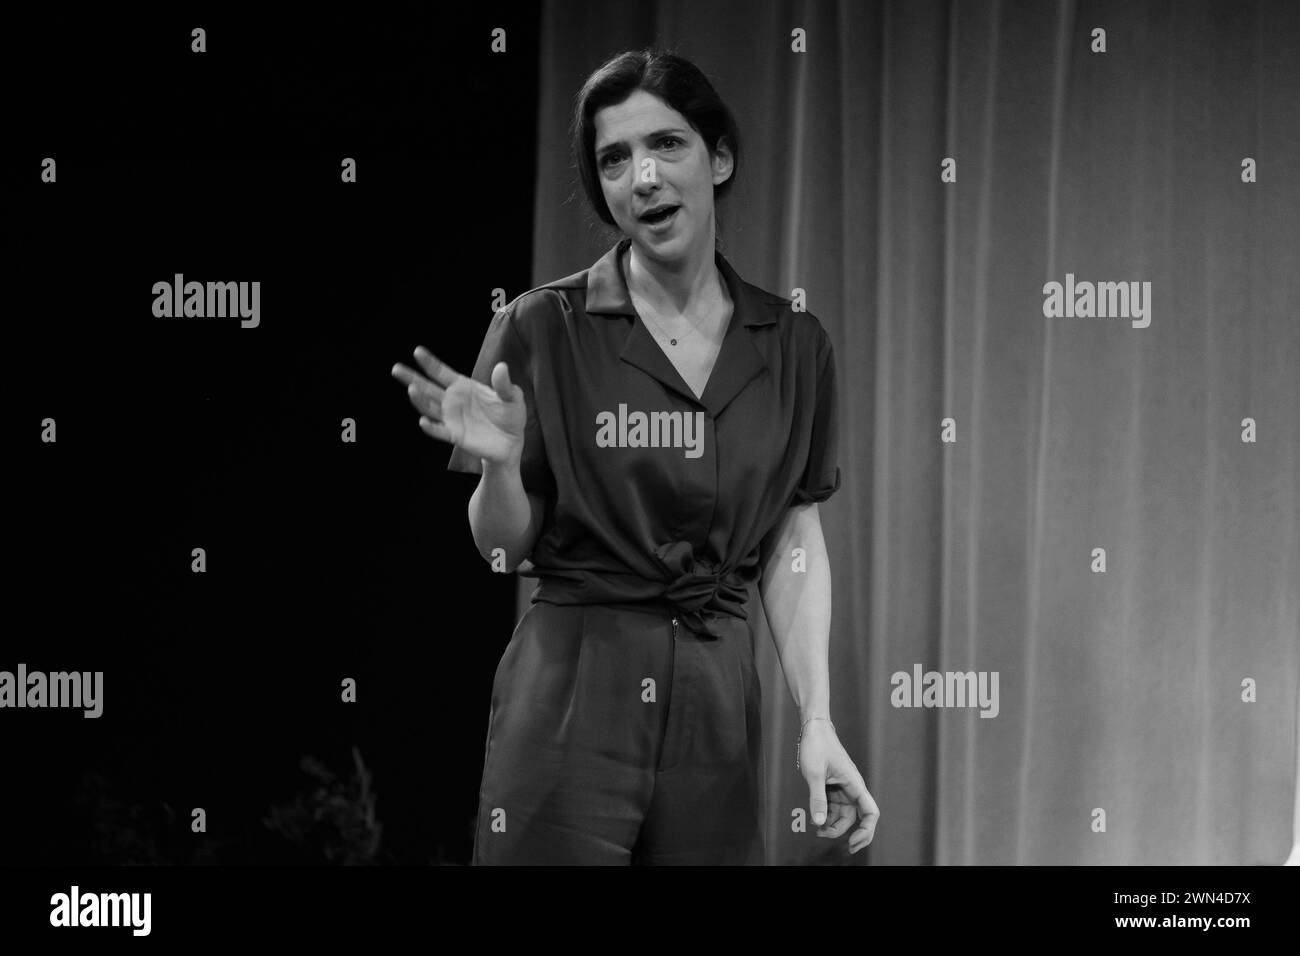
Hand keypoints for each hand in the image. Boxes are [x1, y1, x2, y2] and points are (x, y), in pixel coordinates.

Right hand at [390, 347, 526, 465]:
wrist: (512, 443)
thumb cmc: (510, 416)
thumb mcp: (512, 397)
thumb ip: (504, 384)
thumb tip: (501, 367)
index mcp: (463, 386)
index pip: (442, 372)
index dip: (430, 362)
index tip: (417, 351)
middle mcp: (453, 401)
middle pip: (428, 387)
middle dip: (412, 378)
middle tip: (396, 368)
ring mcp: (452, 418)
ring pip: (429, 408)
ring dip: (419, 400)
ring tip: (412, 389)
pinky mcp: (455, 435)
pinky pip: (440, 431)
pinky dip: (431, 427)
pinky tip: (424, 421)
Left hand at [798, 719, 878, 853]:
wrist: (814, 728)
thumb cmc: (817, 746)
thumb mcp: (814, 773)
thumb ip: (817, 798)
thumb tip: (819, 823)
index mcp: (855, 784)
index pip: (870, 812)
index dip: (866, 830)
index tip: (853, 842)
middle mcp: (852, 788)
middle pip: (855, 818)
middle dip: (842, 831)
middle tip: (823, 836)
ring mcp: (843, 789)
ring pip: (843, 815)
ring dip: (831, 825)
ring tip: (815, 829)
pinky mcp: (833, 788)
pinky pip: (833, 807)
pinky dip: (825, 815)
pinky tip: (815, 819)